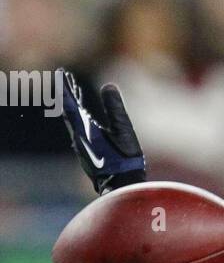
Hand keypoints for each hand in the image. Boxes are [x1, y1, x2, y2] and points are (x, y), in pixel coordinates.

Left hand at [59, 70, 144, 195]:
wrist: (121, 189)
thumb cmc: (124, 162)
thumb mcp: (124, 132)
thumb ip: (115, 108)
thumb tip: (109, 86)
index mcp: (84, 129)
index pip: (69, 103)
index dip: (64, 87)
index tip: (60, 72)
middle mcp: (78, 138)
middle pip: (68, 110)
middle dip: (68, 93)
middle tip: (66, 78)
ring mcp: (82, 148)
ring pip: (73, 121)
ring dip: (74, 105)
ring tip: (75, 93)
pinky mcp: (87, 156)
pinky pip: (79, 131)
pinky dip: (79, 119)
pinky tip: (84, 119)